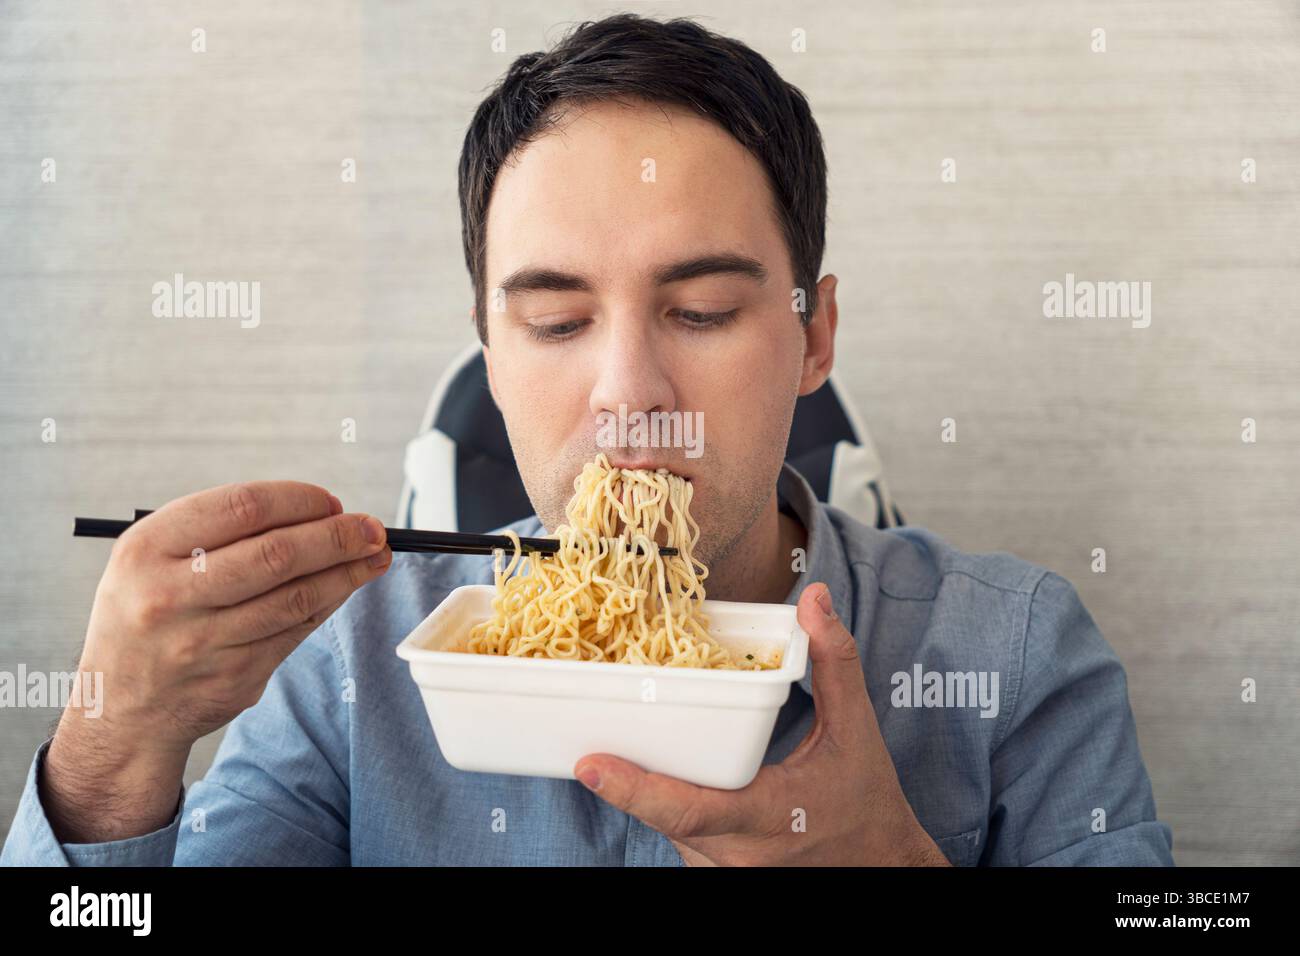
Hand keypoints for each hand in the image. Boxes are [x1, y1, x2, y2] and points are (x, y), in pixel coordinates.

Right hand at [44, 481, 390, 842]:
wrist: (121, 709)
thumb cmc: (151, 612)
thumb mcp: (152, 559)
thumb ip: (220, 530)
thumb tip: (319, 511)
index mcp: (147, 550)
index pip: (242, 508)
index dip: (299, 500)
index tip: (331, 502)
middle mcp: (171, 596)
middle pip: (277, 554)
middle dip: (338, 536)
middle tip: (373, 528)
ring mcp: (203, 642)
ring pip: (296, 597)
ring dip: (348, 572)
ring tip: (375, 555)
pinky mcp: (234, 677)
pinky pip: (297, 631)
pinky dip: (330, 603)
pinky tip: (347, 586)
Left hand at [573, 582, 950, 865]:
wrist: (883, 867)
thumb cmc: (868, 802)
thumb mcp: (855, 730)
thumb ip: (833, 663)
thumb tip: (814, 600)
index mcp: (769, 816)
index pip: (688, 810)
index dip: (634, 789)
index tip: (590, 764)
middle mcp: (738, 855)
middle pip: (664, 816)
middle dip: (633, 776)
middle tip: (599, 741)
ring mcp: (725, 872)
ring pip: (666, 829)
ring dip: (653, 791)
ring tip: (635, 754)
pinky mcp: (719, 875)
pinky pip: (679, 839)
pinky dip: (670, 807)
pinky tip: (673, 778)